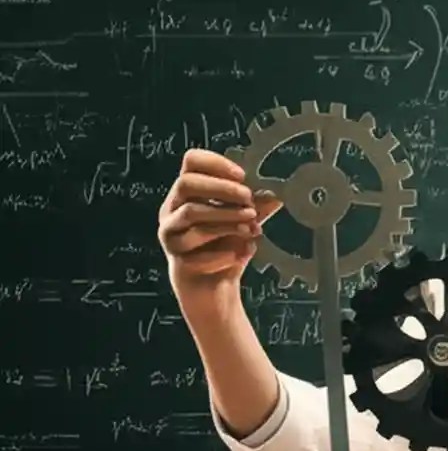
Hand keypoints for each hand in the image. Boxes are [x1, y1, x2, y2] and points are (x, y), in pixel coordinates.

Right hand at [158, 149, 282, 291]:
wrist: (213, 288)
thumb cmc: (225, 247)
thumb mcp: (245, 223)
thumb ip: (257, 208)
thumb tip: (274, 196)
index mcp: (188, 195)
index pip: (191, 162)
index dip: (215, 163)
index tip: (243, 175)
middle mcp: (172, 211)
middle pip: (186, 184)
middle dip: (222, 189)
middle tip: (248, 199)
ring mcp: (171, 236)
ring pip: (191, 214)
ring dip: (226, 218)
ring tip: (252, 226)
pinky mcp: (177, 263)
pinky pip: (196, 253)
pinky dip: (224, 254)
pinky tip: (242, 254)